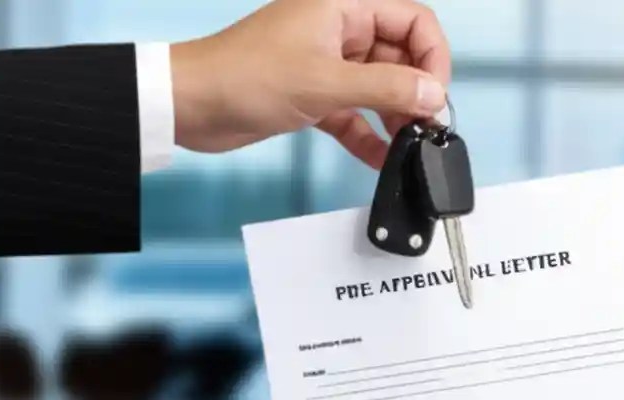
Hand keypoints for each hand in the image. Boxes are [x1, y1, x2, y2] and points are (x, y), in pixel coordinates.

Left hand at [171, 0, 450, 168]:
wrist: (189, 104)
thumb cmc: (245, 76)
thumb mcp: (327, 83)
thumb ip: (387, 89)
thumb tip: (434, 95)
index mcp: (343, 5)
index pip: (413, 20)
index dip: (432, 56)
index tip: (434, 95)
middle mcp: (340, 29)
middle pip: (401, 55)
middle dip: (417, 91)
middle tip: (426, 128)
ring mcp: (328, 63)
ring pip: (381, 86)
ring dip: (396, 116)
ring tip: (408, 147)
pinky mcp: (315, 94)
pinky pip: (356, 113)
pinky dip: (369, 135)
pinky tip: (382, 160)